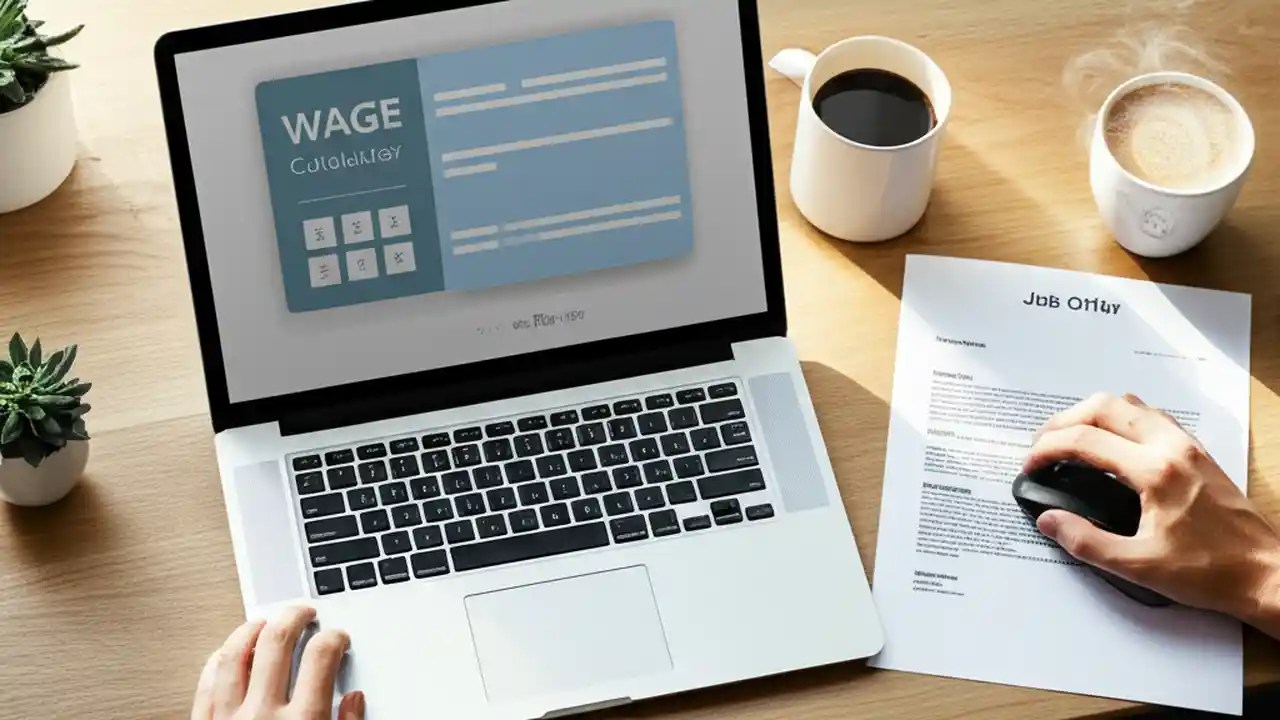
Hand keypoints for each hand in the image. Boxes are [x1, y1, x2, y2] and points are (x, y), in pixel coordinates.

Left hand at [192, 606, 363, 719]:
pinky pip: (206, 686)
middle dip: (293, 617)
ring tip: (265, 623)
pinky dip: (218, 663)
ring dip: (251, 631)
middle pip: (276, 643)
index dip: (333, 638)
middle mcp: (263, 715)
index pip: (321, 657)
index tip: (336, 638)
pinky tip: (229, 654)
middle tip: (303, 611)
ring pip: (234, 656)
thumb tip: (353, 700)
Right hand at [1025, 393, 1279, 634]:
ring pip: (1128, 404)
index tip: (1032, 465)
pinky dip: (1120, 418)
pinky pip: (1151, 415)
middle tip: (1042, 445)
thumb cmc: (1212, 572)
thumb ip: (1085, 541)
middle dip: (1062, 421)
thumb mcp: (1138, 565)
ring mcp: (1187, 446)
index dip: (1047, 449)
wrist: (1266, 574)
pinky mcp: (1197, 453)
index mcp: (1154, 471)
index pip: (1084, 440)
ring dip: (1092, 414)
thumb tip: (1050, 521)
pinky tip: (1111, 443)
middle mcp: (1171, 447)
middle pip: (1103, 406)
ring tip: (1070, 438)